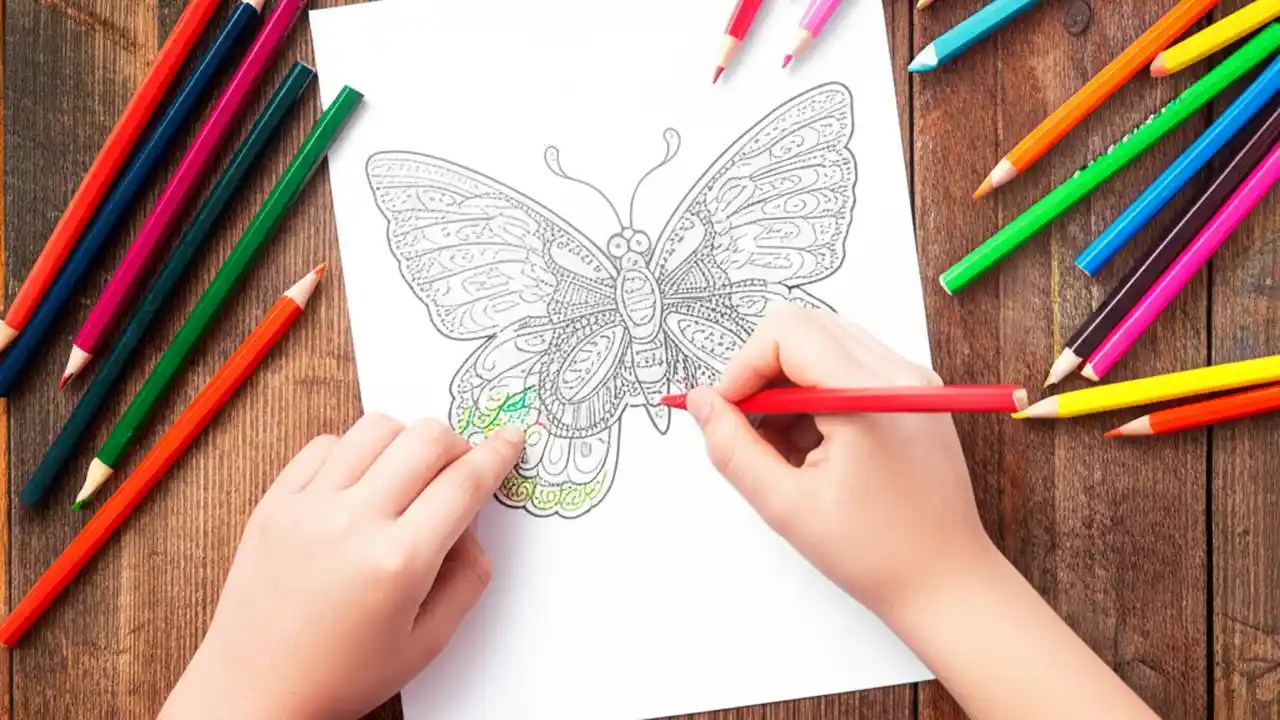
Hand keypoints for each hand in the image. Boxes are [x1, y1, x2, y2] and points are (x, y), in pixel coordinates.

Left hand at [161, 414, 525, 718]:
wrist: (254, 692)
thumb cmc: (339, 677)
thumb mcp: (427, 643)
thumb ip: (467, 579)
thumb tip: (472, 524)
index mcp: (399, 563)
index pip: (464, 483)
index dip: (497, 454)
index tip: (510, 439)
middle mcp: (353, 523)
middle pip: (426, 438)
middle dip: (458, 444)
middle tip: (459, 468)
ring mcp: (308, 507)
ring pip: (376, 427)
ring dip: (406, 440)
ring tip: (407, 474)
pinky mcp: (274, 503)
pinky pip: (324, 444)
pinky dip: (354, 449)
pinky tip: (360, 481)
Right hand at [689, 305, 1156, 719]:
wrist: (948, 582)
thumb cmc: (876, 554)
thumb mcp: (786, 506)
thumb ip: (733, 448)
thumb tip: (701, 402)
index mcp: (869, 397)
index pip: (786, 332)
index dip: (742, 367)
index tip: (726, 413)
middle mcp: (899, 373)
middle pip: (805, 327)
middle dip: (764, 373)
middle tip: (752, 431)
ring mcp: (913, 380)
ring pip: (825, 343)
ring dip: (790, 384)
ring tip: (788, 449)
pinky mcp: (915, 393)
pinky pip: (851, 365)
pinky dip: (818, 394)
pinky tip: (816, 448)